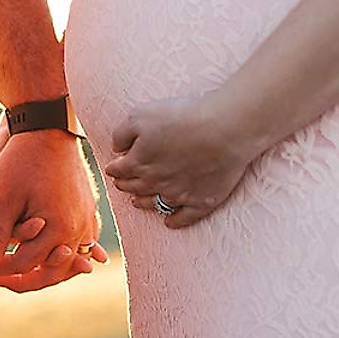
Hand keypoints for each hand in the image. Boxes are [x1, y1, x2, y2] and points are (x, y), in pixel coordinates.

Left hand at [0, 115, 107, 292]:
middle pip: (51, 271)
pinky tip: (51, 256)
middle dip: (23, 276)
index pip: (25, 264)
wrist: (49, 128)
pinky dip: (64, 253)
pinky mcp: (89, 212)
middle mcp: (78, 230)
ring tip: (21, 269)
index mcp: (58, 228)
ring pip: (68, 261)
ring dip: (46, 268)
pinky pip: (80, 244)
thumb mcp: (4, 199)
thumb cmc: (23, 160)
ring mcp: (87, 221)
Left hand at [104, 91, 263, 228]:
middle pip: (134, 187)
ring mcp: (179, 195)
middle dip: (125, 185)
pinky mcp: (202, 201)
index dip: (114, 168)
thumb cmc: (183, 117)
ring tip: (137, 201)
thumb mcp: (141, 115)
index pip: (118, 170)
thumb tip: (117, 149)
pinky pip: (184, 218)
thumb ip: (122, 134)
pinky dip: (174, 221)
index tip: (113, 167)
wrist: (225, 129)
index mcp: (138, 162)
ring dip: (143, 202)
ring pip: (154, 204)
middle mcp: (155, 182)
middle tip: (122, 184)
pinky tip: (169, 222)